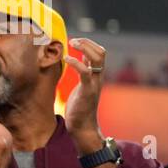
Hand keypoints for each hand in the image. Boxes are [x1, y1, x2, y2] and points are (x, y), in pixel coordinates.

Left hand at [62, 37, 107, 153]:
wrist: (82, 126)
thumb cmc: (79, 107)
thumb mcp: (82, 86)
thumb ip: (83, 73)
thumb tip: (76, 60)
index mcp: (97, 76)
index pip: (99, 53)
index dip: (89, 44)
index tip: (75, 41)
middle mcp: (98, 78)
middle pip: (101, 52)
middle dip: (88, 43)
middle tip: (73, 40)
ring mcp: (94, 83)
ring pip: (97, 59)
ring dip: (85, 48)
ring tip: (72, 44)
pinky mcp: (87, 91)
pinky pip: (85, 72)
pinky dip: (76, 62)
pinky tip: (66, 58)